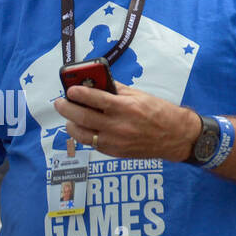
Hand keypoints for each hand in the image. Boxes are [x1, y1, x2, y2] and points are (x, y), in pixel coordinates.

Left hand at [54, 83, 200, 163]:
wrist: (175, 136)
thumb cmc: (159, 112)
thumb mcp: (140, 96)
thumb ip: (117, 91)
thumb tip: (97, 83)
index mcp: (125, 107)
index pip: (94, 98)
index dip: (78, 93)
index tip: (70, 89)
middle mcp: (117, 125)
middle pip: (82, 116)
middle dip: (66, 108)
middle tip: (60, 102)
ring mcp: (114, 141)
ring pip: (81, 134)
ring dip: (71, 124)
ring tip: (70, 117)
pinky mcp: (114, 152)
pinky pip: (91, 143)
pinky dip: (84, 134)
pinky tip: (84, 128)